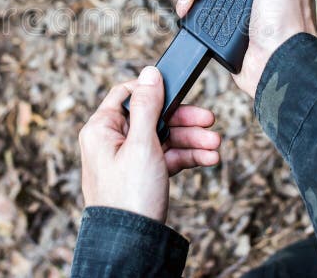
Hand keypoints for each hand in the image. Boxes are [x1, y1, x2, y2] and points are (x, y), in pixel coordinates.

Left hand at [79, 66, 220, 222]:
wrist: (132, 244)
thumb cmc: (130, 196)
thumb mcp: (142, 144)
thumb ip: (148, 106)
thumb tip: (149, 73)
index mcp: (101, 129)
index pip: (127, 94)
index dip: (153, 90)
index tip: (179, 90)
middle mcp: (111, 141)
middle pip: (151, 116)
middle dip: (183, 120)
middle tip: (209, 120)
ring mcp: (127, 160)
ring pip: (163, 138)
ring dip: (191, 140)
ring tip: (215, 145)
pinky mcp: (141, 175)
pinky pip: (165, 158)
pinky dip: (186, 157)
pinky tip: (208, 158)